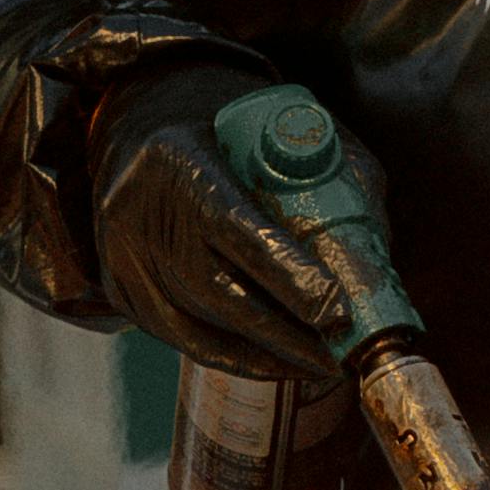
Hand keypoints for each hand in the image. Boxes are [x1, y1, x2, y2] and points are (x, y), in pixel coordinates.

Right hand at [92, 118, 351, 383]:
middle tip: (340, 355)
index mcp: (180, 159)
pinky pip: (181, 337)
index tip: (337, 310)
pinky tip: (274, 362)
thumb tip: (369, 258)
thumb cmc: (225, 125)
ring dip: (265, 354)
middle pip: (217, 290)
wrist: (139, 124)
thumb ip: (327, 178)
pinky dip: (233, 356)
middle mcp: (139, 211)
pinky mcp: (120, 288)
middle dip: (286, 333)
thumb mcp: (279, 125)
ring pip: (198, 325)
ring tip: (318, 365)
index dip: (289, 275)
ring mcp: (122, 255)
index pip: (237, 227)